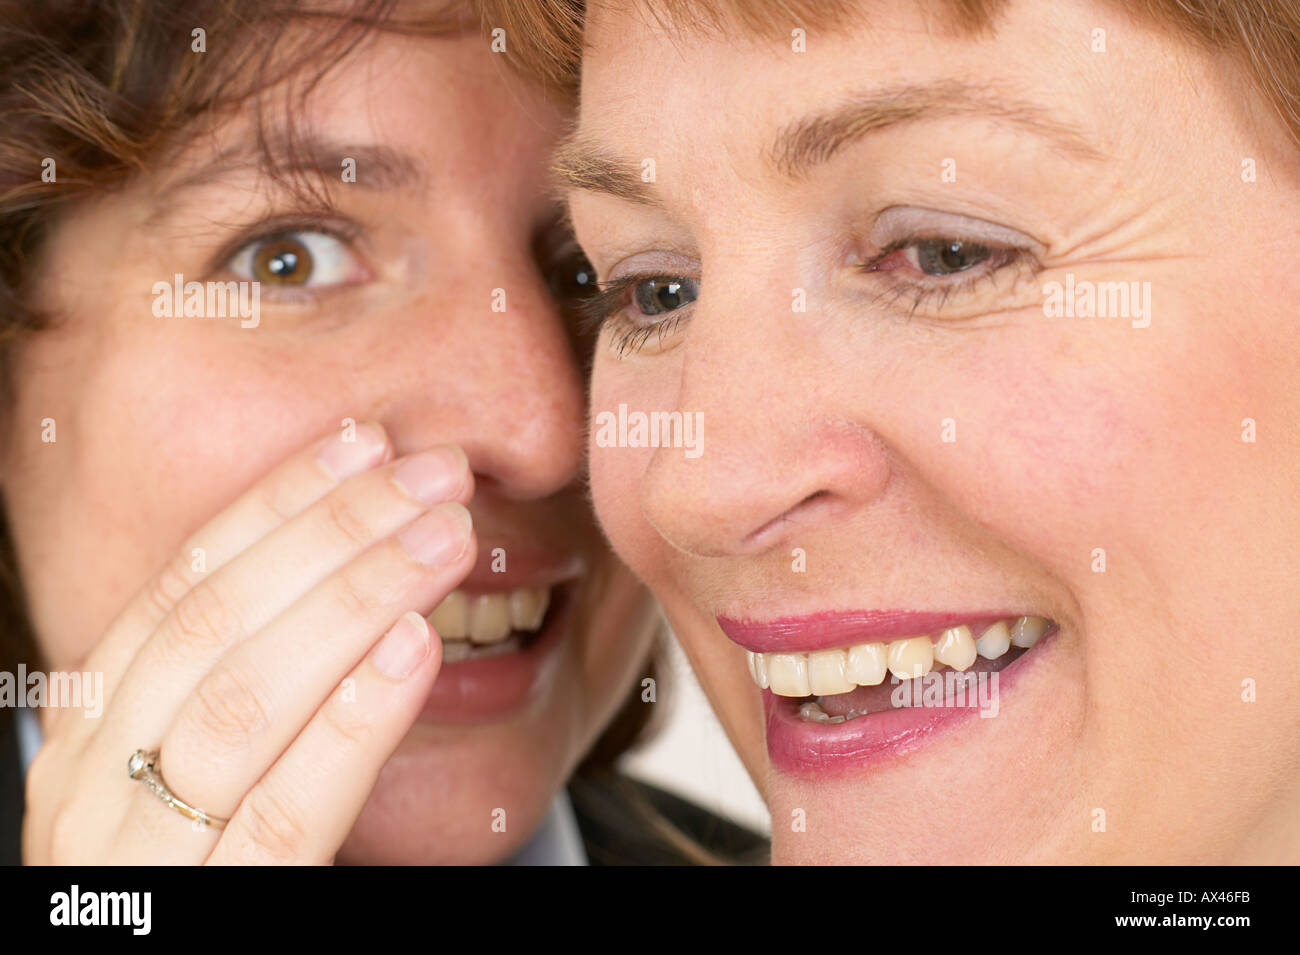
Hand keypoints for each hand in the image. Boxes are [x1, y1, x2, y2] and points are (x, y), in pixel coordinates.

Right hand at [23, 422, 475, 863]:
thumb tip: (347, 554)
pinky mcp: (204, 923)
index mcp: (89, 741)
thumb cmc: (222, 876)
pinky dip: (348, 723)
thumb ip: (250, 683)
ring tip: (448, 538)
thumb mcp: (206, 774)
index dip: (277, 505)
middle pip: (211, 625)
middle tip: (435, 474)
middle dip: (330, 532)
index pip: (180, 587)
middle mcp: (85, 796)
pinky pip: (277, 815)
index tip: (365, 442)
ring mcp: (132, 869)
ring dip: (355, 598)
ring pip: (238, 701)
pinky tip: (412, 653)